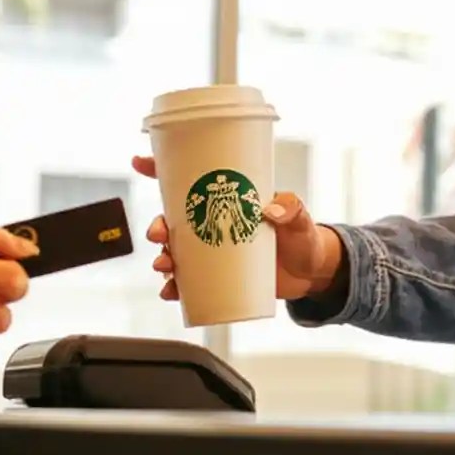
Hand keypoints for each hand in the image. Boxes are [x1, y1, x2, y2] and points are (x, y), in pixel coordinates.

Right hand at [132, 156, 345, 301]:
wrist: (313, 273)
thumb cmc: (303, 237)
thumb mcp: (300, 217)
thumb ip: (292, 208)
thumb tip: (273, 211)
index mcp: (228, 201)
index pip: (191, 180)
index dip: (162, 169)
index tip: (141, 162)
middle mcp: (214, 224)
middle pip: (173, 220)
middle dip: (157, 226)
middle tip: (159, 235)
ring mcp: (214, 252)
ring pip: (175, 253)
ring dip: (162, 258)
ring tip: (165, 266)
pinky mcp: (218, 278)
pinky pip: (188, 283)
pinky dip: (174, 288)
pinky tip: (171, 292)